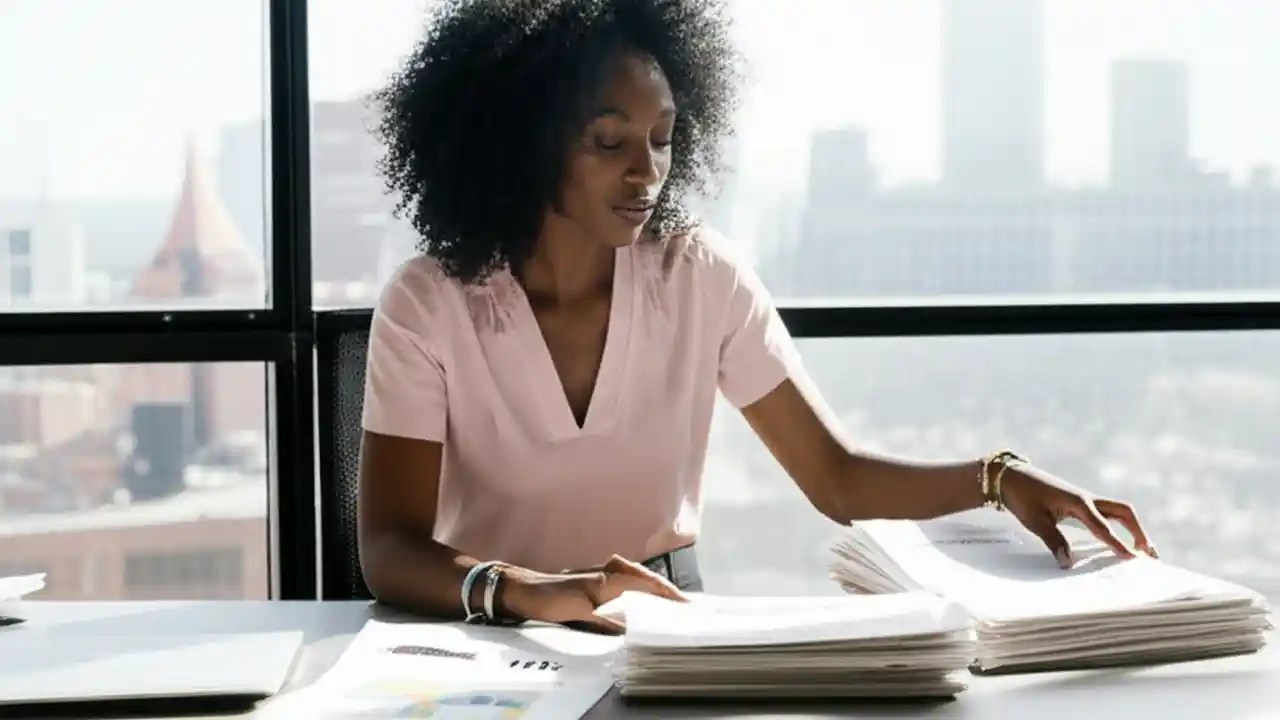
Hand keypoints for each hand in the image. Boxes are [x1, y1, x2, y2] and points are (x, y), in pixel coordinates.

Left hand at [502, 554, 686, 633]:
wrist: (522, 590)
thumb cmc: (548, 597)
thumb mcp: (577, 610)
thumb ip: (606, 619)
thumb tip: (634, 629)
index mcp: (608, 578)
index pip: (646, 583)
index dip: (668, 594)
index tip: (687, 606)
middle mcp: (609, 573)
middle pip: (645, 580)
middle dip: (666, 592)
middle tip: (686, 608)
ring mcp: (602, 578)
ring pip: (637, 582)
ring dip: (654, 592)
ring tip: (671, 607)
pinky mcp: (596, 586)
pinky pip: (626, 587)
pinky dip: (639, 594)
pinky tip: (643, 606)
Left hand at [999, 463, 1157, 568]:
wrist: (1010, 476)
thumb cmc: (1021, 496)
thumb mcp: (1034, 521)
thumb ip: (1053, 540)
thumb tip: (1067, 564)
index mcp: (1078, 502)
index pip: (1103, 526)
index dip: (1118, 543)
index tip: (1133, 558)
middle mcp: (1086, 499)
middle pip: (1123, 512)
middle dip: (1138, 531)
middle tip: (1149, 554)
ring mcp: (1085, 501)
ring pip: (1117, 512)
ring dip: (1133, 528)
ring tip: (1143, 550)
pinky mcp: (1079, 504)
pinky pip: (1106, 515)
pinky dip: (1118, 527)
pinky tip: (1119, 542)